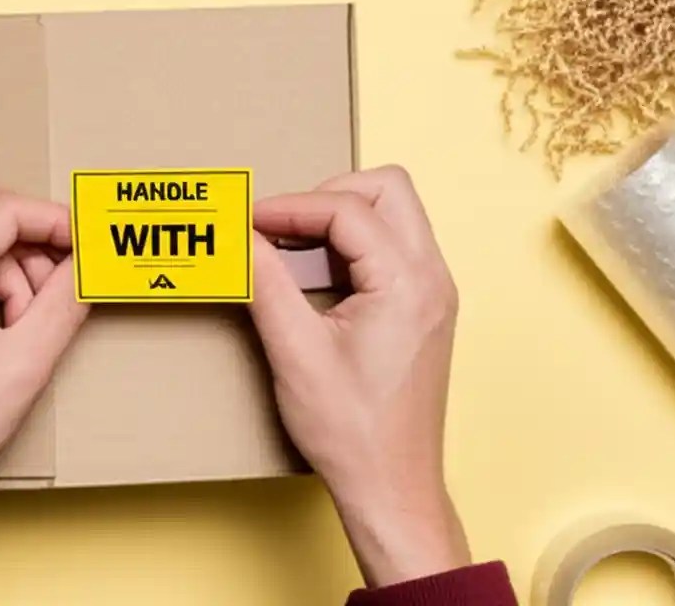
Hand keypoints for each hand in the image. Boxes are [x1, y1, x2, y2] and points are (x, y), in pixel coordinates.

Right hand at [248, 166, 470, 586]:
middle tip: (280, 225)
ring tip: (293, 247)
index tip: (248, 222)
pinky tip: (316, 273)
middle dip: (326, 195)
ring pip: (394, 213)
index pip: (347, 210)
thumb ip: (266, 283)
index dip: (289, 207)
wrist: (391, 485)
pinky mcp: (424, 308)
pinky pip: (393, 247)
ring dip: (341, 216)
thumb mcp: (295, 352)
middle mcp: (432, 278)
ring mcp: (434, 292)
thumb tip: (240, 238)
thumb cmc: (352, 431)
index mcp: (408, 283)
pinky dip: (353, 244)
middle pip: (387, 189)